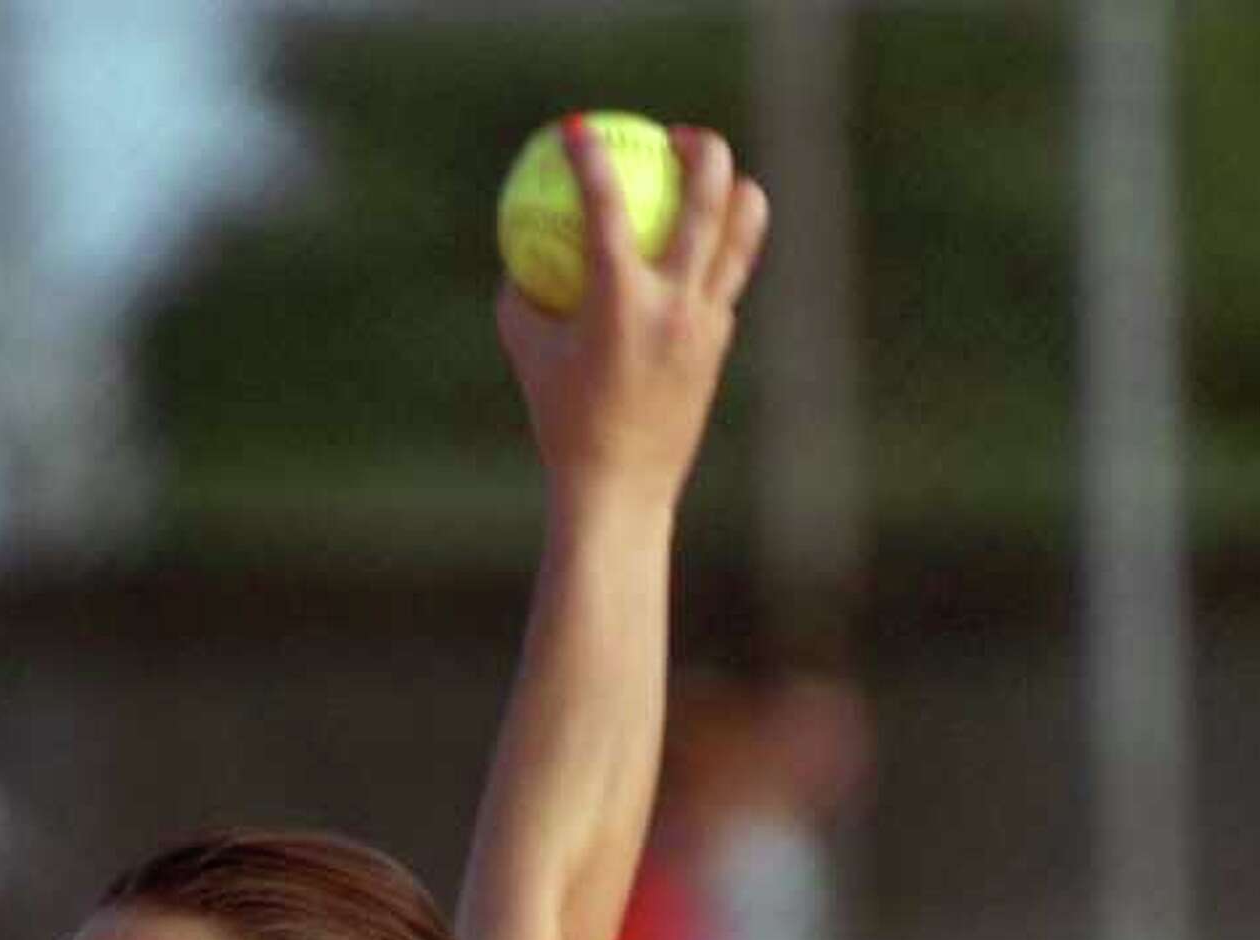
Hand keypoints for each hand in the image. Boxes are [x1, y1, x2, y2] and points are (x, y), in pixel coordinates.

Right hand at [496, 120, 770, 508]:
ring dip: (736, 191)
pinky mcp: (719, 342)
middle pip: (706, 197)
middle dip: (698, 149)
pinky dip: (716, 253)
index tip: (576, 130)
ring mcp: (705, 321)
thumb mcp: (528, 355)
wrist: (619, 489)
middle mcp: (674, 302)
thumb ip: (522, 297)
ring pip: (741, 233)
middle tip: (674, 139)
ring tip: (715, 180)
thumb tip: (519, 253)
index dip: (589, 157)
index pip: (605, 205)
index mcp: (620, 299)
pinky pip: (726, 279)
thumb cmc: (563, 424)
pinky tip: (697, 253)